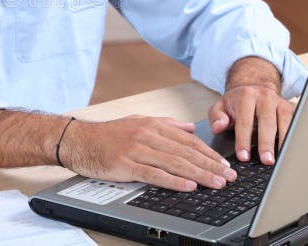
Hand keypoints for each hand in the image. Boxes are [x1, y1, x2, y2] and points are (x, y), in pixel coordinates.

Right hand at [60, 115, 236, 191]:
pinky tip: (188, 186)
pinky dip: (174, 180)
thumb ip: (165, 124)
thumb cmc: (106, 134)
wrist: (78, 140)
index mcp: (151, 124)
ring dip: (199, 174)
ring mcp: (136, 149)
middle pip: (185, 152)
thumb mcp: (137, 121)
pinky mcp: (126, 164)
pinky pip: (154, 174)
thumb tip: (189, 128)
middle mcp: (146, 134)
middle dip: (210, 165)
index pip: (187, 140)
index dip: (208, 152)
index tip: (224, 163)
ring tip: (216, 183)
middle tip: (228, 176)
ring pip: (175, 162)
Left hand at [208, 57, 293, 165]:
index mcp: (246, 96)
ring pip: (285, 122)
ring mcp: (280, 102)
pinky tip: (291, 151)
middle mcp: (265, 97)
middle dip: (266, 142)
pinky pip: (295, 124)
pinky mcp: (291, 109)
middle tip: (266, 160)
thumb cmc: (236, 102)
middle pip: (267, 121)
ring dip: (283, 142)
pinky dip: (294, 138)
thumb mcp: (220, 106)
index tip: (243, 156)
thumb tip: (218, 127)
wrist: (253, 86)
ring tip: (281, 159)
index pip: (244, 120)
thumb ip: (216, 117)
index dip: (243, 140)